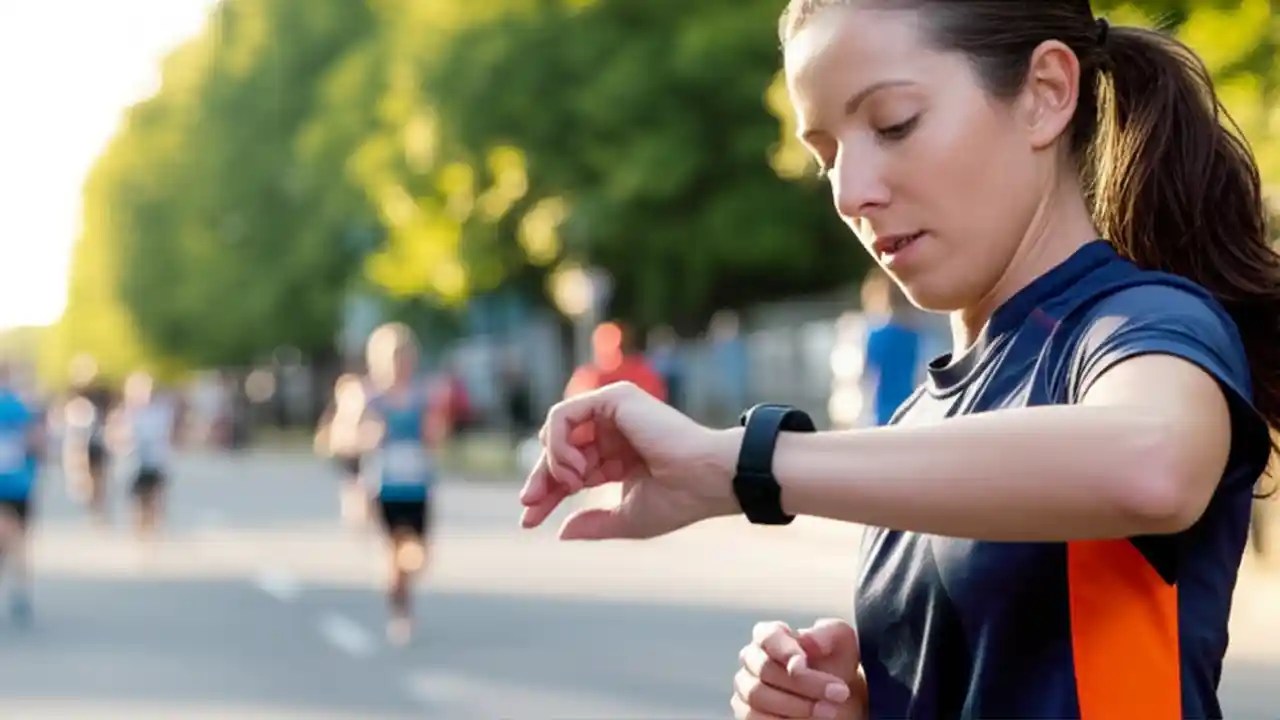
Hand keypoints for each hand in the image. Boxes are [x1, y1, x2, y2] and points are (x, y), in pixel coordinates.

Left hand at [518, 382, 741, 539]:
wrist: (706, 480)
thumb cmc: (678, 500)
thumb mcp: (626, 518)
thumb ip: (593, 523)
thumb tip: (560, 532)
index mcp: (618, 458)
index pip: (571, 472)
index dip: (548, 494)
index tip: (527, 521)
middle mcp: (614, 432)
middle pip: (559, 451)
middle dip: (540, 478)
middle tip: (528, 504)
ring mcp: (613, 412)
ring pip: (557, 430)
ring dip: (553, 461)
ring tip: (569, 483)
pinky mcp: (613, 399)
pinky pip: (564, 414)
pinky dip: (559, 442)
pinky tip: (574, 468)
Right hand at [732, 620, 867, 719]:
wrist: (838, 702)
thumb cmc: (837, 667)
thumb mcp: (843, 644)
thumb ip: (828, 633)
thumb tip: (807, 639)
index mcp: (771, 636)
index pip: (766, 636)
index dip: (784, 650)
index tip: (804, 664)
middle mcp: (753, 660)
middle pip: (765, 668)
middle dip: (804, 683)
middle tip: (838, 692)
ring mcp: (747, 688)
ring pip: (758, 695)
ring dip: (797, 705)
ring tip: (829, 710)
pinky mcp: (748, 715)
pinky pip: (755, 718)